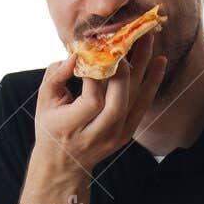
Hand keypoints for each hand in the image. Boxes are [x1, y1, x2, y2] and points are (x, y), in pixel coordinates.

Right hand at [33, 30, 166, 177]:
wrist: (65, 163)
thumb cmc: (51, 125)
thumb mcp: (44, 101)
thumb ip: (56, 75)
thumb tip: (77, 53)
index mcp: (71, 127)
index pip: (91, 101)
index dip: (95, 76)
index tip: (94, 51)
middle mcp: (97, 135)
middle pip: (118, 103)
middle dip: (123, 70)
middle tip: (124, 41)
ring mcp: (115, 136)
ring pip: (134, 101)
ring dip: (143, 68)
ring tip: (147, 39)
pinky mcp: (127, 134)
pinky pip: (143, 106)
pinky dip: (152, 83)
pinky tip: (159, 61)